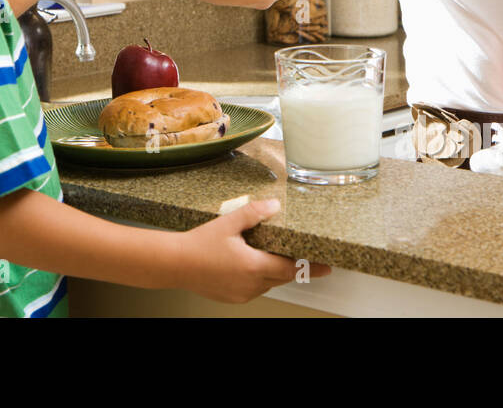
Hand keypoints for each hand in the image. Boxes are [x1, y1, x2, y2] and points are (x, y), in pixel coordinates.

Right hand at [176, 199, 330, 302]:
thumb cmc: (199, 244)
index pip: (291, 269)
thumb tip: (274, 205)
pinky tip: (250, 264)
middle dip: (291, 267)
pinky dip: (258, 278)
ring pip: (267, 283)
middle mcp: (251, 284)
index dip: (311, 268)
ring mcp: (242, 293)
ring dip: (273, 272)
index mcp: (253, 266)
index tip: (328, 267)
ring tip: (271, 255)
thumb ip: (254, 213)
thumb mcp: (229, 224)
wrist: (175, 263)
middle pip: (281, 277)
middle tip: (303, 256)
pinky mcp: (233, 297)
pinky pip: (254, 288)